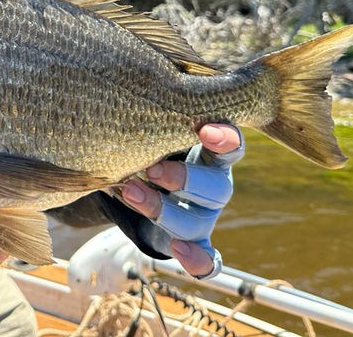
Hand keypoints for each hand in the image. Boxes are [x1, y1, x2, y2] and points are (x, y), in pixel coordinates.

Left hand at [121, 123, 243, 277]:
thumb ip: (151, 114)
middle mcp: (213, 184)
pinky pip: (208, 260)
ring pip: (199, 220)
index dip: (224, 138)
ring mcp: (204, 215)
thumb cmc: (150, 139)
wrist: (141, 178)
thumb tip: (122, 90)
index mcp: (211, 151)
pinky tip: (181, 254)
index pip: (231, 144)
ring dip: (165, 211)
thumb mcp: (154, 124)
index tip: (205, 130)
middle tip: (153, 170)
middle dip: (185, 180)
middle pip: (217, 188)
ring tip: (130, 193)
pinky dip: (199, 262)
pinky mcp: (194, 241)